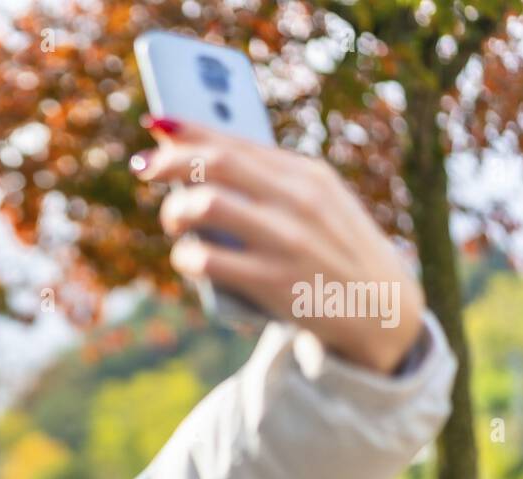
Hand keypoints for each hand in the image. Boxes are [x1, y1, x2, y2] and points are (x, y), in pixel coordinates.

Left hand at [131, 115, 425, 373]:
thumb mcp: (315, 204)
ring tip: (174, 221)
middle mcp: (297, 200)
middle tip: (143, 167)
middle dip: (169, 161)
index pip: (235, 141)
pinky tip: (187, 257)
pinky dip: (185, 256)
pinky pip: (206, 260)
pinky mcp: (273, 282)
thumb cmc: (329, 250)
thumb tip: (198, 157)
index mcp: (306, 175)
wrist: (379, 309)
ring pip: (205, 205)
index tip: (154, 124)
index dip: (188, 130)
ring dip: (175, 210)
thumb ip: (267, 181)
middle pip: (216, 164)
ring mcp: (286, 240)